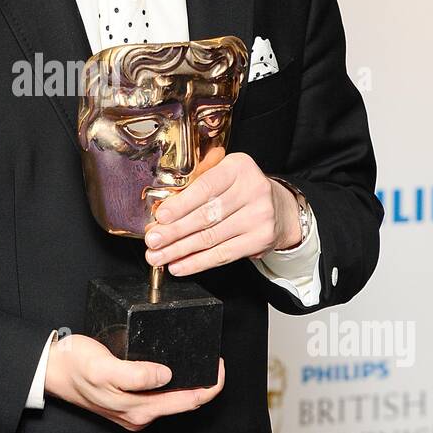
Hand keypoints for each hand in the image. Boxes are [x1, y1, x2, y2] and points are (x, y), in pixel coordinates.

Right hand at [44, 332, 224, 431]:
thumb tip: (166, 375)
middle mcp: (139, 414)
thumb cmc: (76, 366)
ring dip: (190, 385)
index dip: (210, 386)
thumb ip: (136, 374)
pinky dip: (174, 385)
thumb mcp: (105, 367)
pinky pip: (160, 396)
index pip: (187, 402)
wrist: (52, 369)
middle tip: (216, 363)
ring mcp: (134, 410)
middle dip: (205, 385)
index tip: (219, 367)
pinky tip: (176, 370)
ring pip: (173, 400)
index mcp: (138, 409)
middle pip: (184, 403)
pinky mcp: (128, 402)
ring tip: (202, 365)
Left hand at [144, 153, 301, 277]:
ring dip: (180, 250)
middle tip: (153, 241)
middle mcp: (253, 189)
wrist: (279, 207)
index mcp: (238, 167)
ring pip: (211, 238)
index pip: (205, 187)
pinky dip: (197, 262)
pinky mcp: (261, 240)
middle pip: (206, 215)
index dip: (180, 204)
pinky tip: (179, 265)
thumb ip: (196, 185)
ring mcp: (260, 216)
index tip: (160, 217)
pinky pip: (222, 255)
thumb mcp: (224, 174)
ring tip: (159, 256)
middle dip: (174, 231)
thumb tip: (160, 212)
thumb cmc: (241, 189)